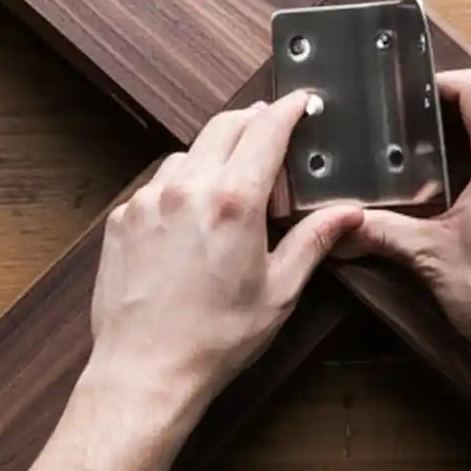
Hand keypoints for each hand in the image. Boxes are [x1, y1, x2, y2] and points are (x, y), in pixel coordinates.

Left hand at [88, 92, 363, 408]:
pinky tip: (191, 222)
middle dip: (253, 122)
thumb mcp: (279, 291)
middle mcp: (187, 189)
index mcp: (233, 201)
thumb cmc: (214, 339)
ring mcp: (148, 201)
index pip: (266, 130)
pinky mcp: (122, 219)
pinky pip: (156, 185)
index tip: (301, 100)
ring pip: (188, 154)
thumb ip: (313, 241)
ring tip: (230, 194)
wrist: (145, 370)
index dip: (288, 109)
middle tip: (272, 138)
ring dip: (214, 158)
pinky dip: (179, 188)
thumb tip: (348, 214)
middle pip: (225, 126)